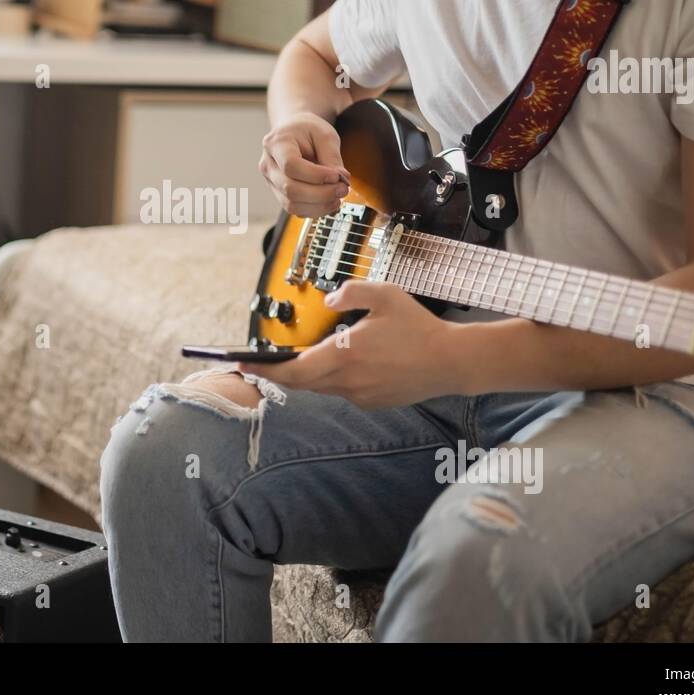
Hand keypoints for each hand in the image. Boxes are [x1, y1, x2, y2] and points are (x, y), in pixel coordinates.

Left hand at [237, 281, 473, 407]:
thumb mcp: (385, 294)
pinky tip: (337, 364)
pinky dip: (331, 379)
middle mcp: (348, 381)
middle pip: (301, 382)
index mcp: (345, 355)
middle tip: (257, 363)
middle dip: (278, 372)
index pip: (293, 370)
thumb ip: (351, 291)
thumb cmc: (419, 327)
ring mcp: (360, 396)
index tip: (241, 365)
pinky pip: (342, 391)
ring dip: (306, 374)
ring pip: (321, 387)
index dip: (263, 370)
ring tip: (293, 361)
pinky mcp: (373, 402)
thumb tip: (330, 298)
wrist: (452, 362)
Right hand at [258, 112, 351, 216]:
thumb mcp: (325, 134)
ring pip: (291, 204)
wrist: (294, 131)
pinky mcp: (279, 194)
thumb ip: (332, 156)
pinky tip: (328, 202)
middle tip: (342, 189)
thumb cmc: (308, 130)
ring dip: (319, 206)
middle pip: (290, 189)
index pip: (291, 165)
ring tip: (338, 197)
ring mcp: (271, 182)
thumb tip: (341, 179)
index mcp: (276, 143)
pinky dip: (315, 210)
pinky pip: (295, 209)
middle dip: (321, 194)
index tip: (336, 176)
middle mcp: (269, 165)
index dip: (315, 175)